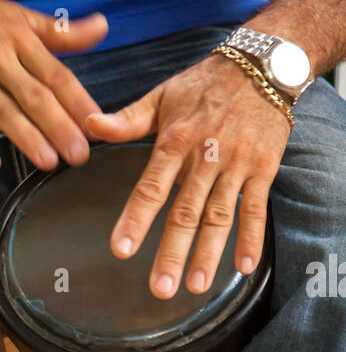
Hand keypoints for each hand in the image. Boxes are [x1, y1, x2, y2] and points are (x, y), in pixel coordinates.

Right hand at [0, 0, 107, 173]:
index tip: (96, 123)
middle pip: (35, 97)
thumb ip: (61, 32)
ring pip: (4, 111)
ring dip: (27, 138)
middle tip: (79, 155)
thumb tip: (103, 27)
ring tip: (48, 162)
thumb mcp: (19, 16)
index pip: (56, 75)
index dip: (77, 101)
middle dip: (59, 127)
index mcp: (20, 39)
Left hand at [86, 54, 289, 298]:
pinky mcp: (263, 168)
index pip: (151, 187)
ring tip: (196, 286)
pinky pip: (256, 207)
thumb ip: (126, 120)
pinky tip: (244, 267)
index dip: (136, 219)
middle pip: (186, 212)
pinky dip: (252, 237)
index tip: (121, 250)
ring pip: (220, 216)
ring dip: (209, 253)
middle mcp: (205, 156)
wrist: (263, 63)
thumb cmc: (204, 84)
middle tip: (160, 288)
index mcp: (174, 140)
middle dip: (172, 252)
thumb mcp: (162, 95)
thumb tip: (89, 125)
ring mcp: (236, 164)